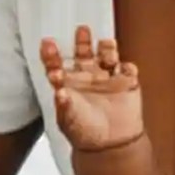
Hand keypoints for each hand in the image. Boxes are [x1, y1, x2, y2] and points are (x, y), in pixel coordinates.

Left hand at [41, 26, 142, 151]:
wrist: (111, 145)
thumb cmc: (84, 132)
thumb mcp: (69, 120)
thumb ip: (65, 105)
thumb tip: (59, 94)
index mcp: (68, 84)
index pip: (57, 64)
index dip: (51, 54)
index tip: (47, 44)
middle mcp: (86, 77)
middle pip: (83, 53)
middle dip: (81, 41)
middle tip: (81, 30)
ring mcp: (107, 78)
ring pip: (107, 55)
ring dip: (107, 48)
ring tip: (105, 44)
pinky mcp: (126, 82)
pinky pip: (127, 69)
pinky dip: (126, 68)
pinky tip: (123, 70)